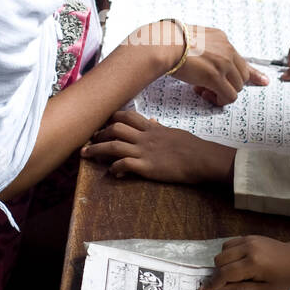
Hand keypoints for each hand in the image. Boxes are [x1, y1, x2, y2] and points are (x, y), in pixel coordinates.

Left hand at [81, 110, 236, 184]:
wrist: (203, 158)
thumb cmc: (192, 147)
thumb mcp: (173, 132)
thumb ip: (159, 128)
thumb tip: (152, 122)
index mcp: (152, 128)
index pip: (126, 116)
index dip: (111, 118)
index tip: (102, 124)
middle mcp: (145, 137)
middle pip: (115, 129)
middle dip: (99, 134)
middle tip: (90, 140)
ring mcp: (145, 151)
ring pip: (114, 146)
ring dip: (97, 150)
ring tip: (86, 154)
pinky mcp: (147, 167)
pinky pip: (124, 164)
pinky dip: (114, 168)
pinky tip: (112, 173)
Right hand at [175, 23, 267, 103]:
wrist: (163, 44)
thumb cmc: (170, 43)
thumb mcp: (194, 39)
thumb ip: (205, 49)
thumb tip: (204, 63)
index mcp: (221, 39)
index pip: (242, 59)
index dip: (253, 73)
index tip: (263, 81)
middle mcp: (226, 49)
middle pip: (242, 75)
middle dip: (229, 85)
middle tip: (209, 88)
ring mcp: (223, 63)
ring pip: (238, 87)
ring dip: (223, 93)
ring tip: (205, 92)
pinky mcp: (215, 77)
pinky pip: (229, 95)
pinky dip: (220, 100)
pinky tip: (207, 95)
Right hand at [198, 235, 289, 289]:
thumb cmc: (284, 278)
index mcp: (253, 263)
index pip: (225, 273)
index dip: (213, 283)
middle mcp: (248, 248)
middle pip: (220, 260)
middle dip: (219, 274)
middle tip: (225, 284)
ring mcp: (248, 240)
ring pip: (222, 251)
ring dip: (223, 263)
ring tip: (235, 273)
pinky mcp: (249, 236)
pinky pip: (229, 244)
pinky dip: (228, 254)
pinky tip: (238, 262)